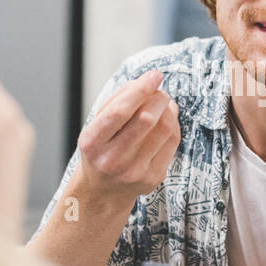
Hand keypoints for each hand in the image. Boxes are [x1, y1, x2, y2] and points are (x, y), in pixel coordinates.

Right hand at [74, 70, 179, 201]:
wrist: (103, 190)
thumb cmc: (101, 148)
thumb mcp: (96, 124)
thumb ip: (118, 100)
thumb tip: (147, 83)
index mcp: (92, 143)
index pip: (119, 112)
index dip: (139, 90)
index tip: (154, 75)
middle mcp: (112, 160)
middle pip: (146, 119)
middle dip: (157, 97)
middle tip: (158, 91)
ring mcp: (134, 171)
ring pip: (163, 129)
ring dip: (168, 109)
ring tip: (163, 104)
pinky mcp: (153, 178)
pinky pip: (172, 142)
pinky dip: (173, 124)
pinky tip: (167, 119)